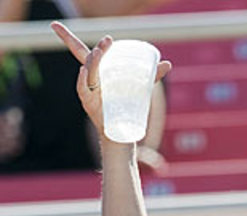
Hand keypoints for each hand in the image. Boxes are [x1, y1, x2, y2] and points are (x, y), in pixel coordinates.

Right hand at [51, 22, 170, 140]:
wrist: (123, 135)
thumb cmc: (128, 109)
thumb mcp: (140, 90)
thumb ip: (152, 76)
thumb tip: (167, 63)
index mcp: (97, 72)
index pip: (79, 51)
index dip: (65, 37)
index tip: (53, 25)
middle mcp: (90, 79)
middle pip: (88, 58)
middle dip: (98, 49)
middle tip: (109, 41)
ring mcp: (89, 91)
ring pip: (88, 72)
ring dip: (93, 62)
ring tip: (99, 53)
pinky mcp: (90, 104)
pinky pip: (83, 90)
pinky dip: (82, 80)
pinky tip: (84, 71)